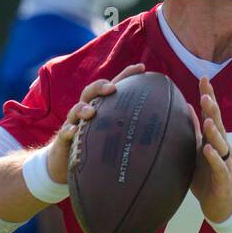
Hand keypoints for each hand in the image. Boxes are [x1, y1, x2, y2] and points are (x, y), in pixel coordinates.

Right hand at [46, 63, 145, 182]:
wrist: (67, 165)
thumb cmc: (98, 149)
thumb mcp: (116, 137)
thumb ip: (135, 130)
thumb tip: (168, 130)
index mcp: (102, 109)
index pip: (113, 87)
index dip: (126, 75)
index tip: (142, 67)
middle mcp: (87, 112)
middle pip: (91, 92)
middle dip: (100, 87)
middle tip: (111, 88)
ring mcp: (74, 124)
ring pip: (76, 110)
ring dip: (82, 108)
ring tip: (90, 112)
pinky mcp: (63, 139)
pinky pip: (64, 133)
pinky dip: (68, 131)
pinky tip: (74, 131)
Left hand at [189, 76, 231, 222]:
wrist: (224, 205)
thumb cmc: (208, 177)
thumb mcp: (198, 150)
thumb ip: (195, 131)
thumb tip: (187, 108)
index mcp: (214, 139)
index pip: (211, 114)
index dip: (209, 96)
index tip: (204, 79)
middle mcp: (222, 147)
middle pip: (218, 124)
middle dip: (212, 110)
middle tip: (205, 95)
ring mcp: (224, 162)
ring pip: (221, 144)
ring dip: (215, 132)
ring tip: (208, 120)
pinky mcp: (224, 178)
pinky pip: (218, 166)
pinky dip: (213, 158)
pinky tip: (208, 150)